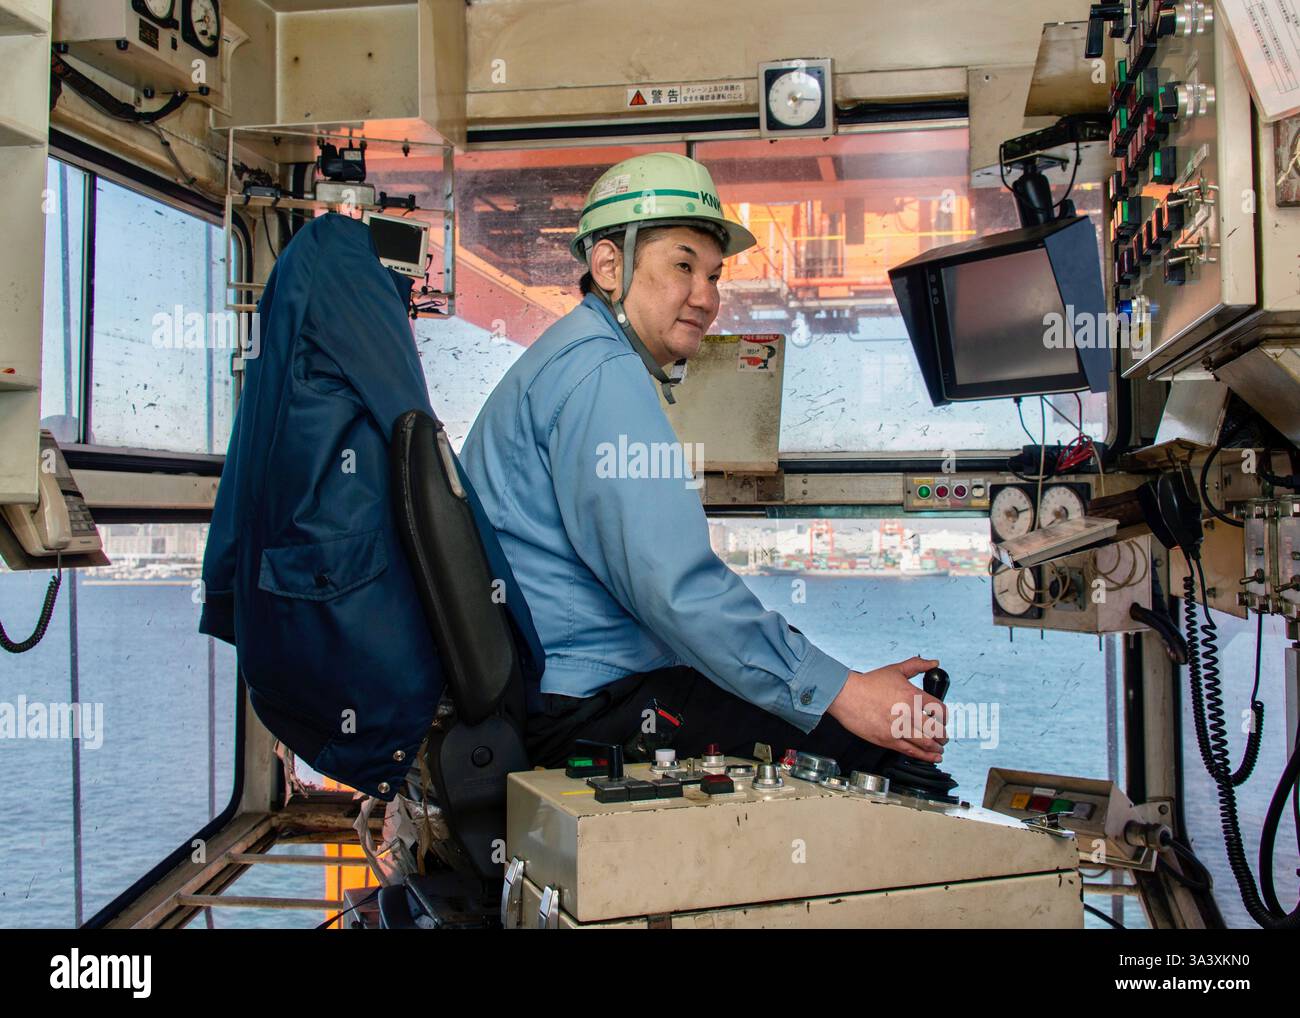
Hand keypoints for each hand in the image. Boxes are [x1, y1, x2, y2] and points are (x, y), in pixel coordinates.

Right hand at [826, 656, 946, 762]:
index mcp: (913, 695)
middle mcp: (909, 713)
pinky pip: (912, 752)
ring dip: (937, 748)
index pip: (940, 710)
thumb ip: (917, 665)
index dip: (945, 718)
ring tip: (939, 749)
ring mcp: (899, 728)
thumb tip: (933, 663)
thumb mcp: (896, 670)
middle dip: (943, 736)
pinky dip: (925, 756)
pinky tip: (932, 757)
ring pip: (927, 743)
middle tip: (943, 738)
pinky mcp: (888, 740)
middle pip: (937, 730)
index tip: (943, 721)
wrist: (846, 695)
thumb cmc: (869, 683)